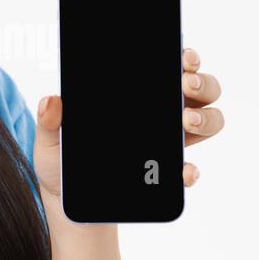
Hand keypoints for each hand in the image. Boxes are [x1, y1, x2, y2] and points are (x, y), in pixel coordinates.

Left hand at [32, 46, 224, 199]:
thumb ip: (50, 122)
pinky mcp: (169, 174)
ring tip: (186, 122)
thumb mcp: (50, 140)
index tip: (183, 56)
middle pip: (201, 88)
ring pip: (208, 120)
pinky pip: (189, 168)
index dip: (184, 56)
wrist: (70, 203)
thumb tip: (51, 101)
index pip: (169, 66)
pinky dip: (190, 169)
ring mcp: (169, 142)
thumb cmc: (63, 162)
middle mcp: (161, 112)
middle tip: (183, 85)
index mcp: (137, 95)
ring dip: (205, 118)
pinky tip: (184, 171)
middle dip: (201, 82)